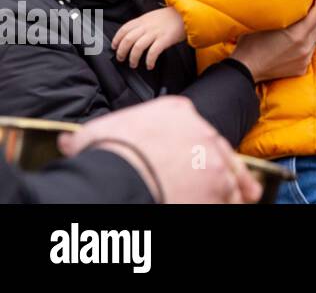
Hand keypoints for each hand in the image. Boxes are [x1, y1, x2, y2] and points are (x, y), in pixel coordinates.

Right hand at [58, 97, 260, 203]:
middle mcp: (202, 131)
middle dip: (223, 165)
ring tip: (241, 197)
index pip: (193, 127)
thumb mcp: (99, 132)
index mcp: (177, 112)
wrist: (122, 172)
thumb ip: (96, 134)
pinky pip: (231, 194)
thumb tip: (71, 142)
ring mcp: (214, 158)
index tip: (199, 154)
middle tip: (233, 180)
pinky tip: (231, 205)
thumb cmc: (109, 152)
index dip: (196, 144)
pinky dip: (231, 201)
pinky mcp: (220, 184)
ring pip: (230, 173)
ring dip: (233, 186)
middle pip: (218, 149)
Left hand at [112, 8, 185, 69]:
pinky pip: (153, 52)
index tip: (114, 47)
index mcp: (143, 20)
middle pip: (128, 39)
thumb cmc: (172, 17)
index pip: (124, 29)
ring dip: (133, 58)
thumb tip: (132, 35)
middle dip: (121, 51)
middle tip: (121, 58)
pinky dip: (149, 60)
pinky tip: (149, 65)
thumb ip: (143, 24)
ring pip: (138, 47)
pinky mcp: (165, 39)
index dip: (116, 39)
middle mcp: (147, 26)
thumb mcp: (153, 16)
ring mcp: (156, 33)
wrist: (188, 14)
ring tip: (133, 64)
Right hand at [230, 0, 315, 82]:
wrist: (244, 70)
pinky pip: (312, 44)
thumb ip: (282, 6)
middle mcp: (305, 45)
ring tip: (315, 2)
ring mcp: (305, 56)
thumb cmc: (249, 43)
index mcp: (297, 34)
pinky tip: (304, 25)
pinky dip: (311, 32)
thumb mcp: (264, 19)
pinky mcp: (303, 65)